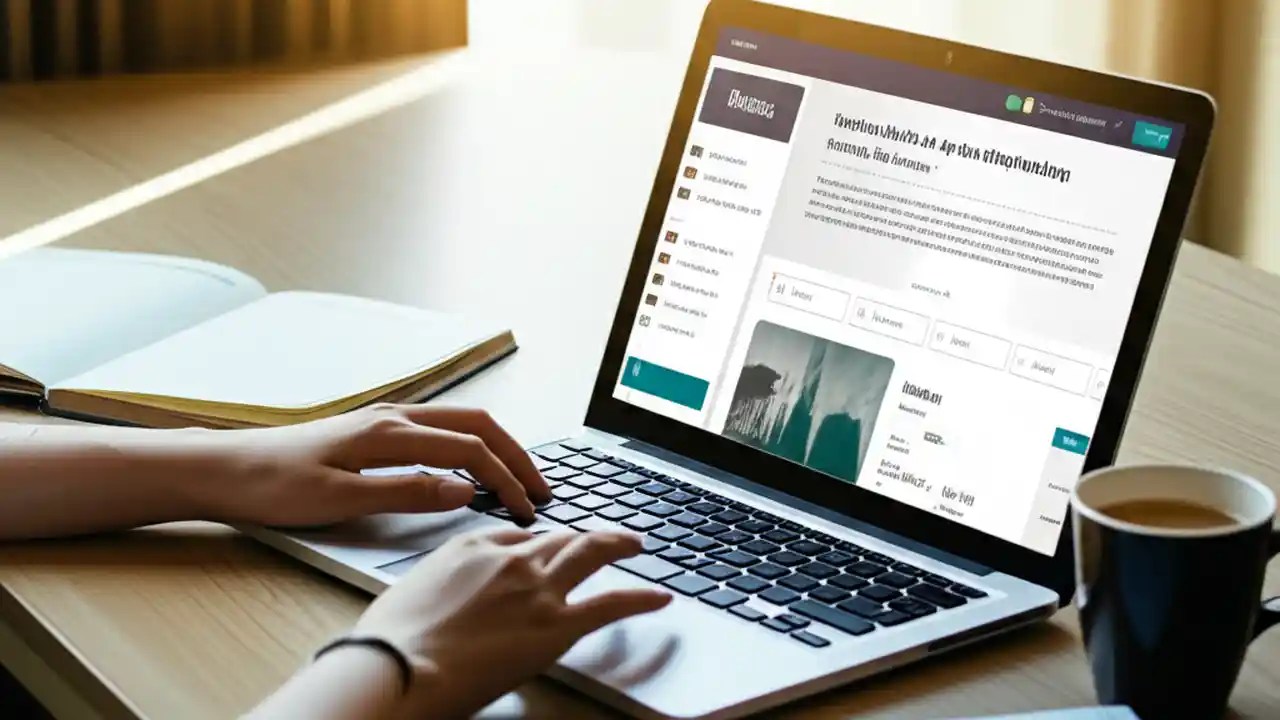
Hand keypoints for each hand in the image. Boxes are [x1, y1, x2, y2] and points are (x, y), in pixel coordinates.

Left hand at [201, 404, 550, 526]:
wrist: (221, 469)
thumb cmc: (271, 486)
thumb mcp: (339, 499)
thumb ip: (406, 492)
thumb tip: (463, 491)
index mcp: (389, 433)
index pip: (470, 451)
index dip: (505, 479)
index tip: (526, 510)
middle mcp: (392, 417)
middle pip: (476, 426)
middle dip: (516, 455)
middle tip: (541, 489)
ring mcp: (382, 420)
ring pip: (459, 424)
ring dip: (495, 448)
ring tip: (517, 478)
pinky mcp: (371, 431)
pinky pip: (438, 430)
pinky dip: (468, 446)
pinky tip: (470, 468)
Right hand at [353, 527, 671, 717]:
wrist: (397, 664)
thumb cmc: (392, 639)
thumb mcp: (412, 591)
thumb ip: (444, 583)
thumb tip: (450, 596)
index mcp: (472, 544)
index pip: (517, 534)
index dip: (536, 541)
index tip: (546, 547)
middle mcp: (511, 557)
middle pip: (559, 538)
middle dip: (583, 535)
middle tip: (602, 537)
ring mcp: (538, 588)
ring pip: (590, 553)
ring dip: (618, 545)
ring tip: (635, 544)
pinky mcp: (557, 625)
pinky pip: (612, 603)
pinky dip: (641, 597)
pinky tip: (659, 597)